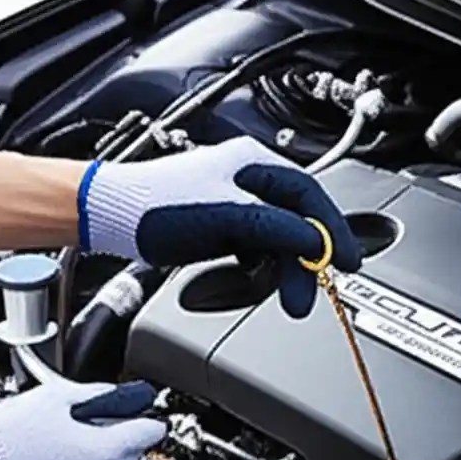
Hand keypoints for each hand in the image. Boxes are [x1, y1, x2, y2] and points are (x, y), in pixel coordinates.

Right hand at [0, 381, 165, 459]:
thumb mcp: (47, 399)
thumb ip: (88, 394)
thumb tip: (108, 395)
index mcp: (102, 453)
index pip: (148, 433)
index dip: (148, 417)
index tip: (147, 413)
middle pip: (127, 455)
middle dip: (116, 437)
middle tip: (89, 420)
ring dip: (90, 457)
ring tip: (54, 441)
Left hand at [78, 137, 362, 317]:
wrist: (111, 217)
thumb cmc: (158, 207)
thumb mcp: (231, 218)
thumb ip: (281, 230)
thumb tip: (319, 243)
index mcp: (256, 165)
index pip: (313, 198)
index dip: (334, 232)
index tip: (349, 262)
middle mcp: (249, 180)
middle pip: (297, 222)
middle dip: (305, 261)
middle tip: (309, 293)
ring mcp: (235, 203)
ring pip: (278, 238)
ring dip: (283, 268)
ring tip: (285, 294)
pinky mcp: (221, 225)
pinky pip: (257, 247)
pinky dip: (263, 266)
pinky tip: (259, 278)